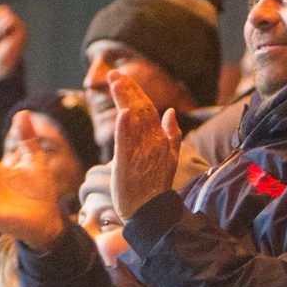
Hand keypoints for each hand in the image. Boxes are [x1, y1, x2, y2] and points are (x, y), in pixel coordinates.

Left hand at [106, 75, 183, 220]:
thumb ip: (172, 134)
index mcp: (160, 139)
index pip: (147, 109)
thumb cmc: (155, 186)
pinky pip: (125, 144)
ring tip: (115, 82)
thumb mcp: (169, 158)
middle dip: (127, 89)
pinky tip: (122, 113)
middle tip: (114, 74)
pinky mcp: (126, 165)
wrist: (150, 212)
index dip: (135, 92)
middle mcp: (152, 142)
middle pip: (140, 109)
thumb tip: (171, 111)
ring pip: (133, 121)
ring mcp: (140, 153)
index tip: (122, 78)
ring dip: (124, 99)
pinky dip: (124, 128)